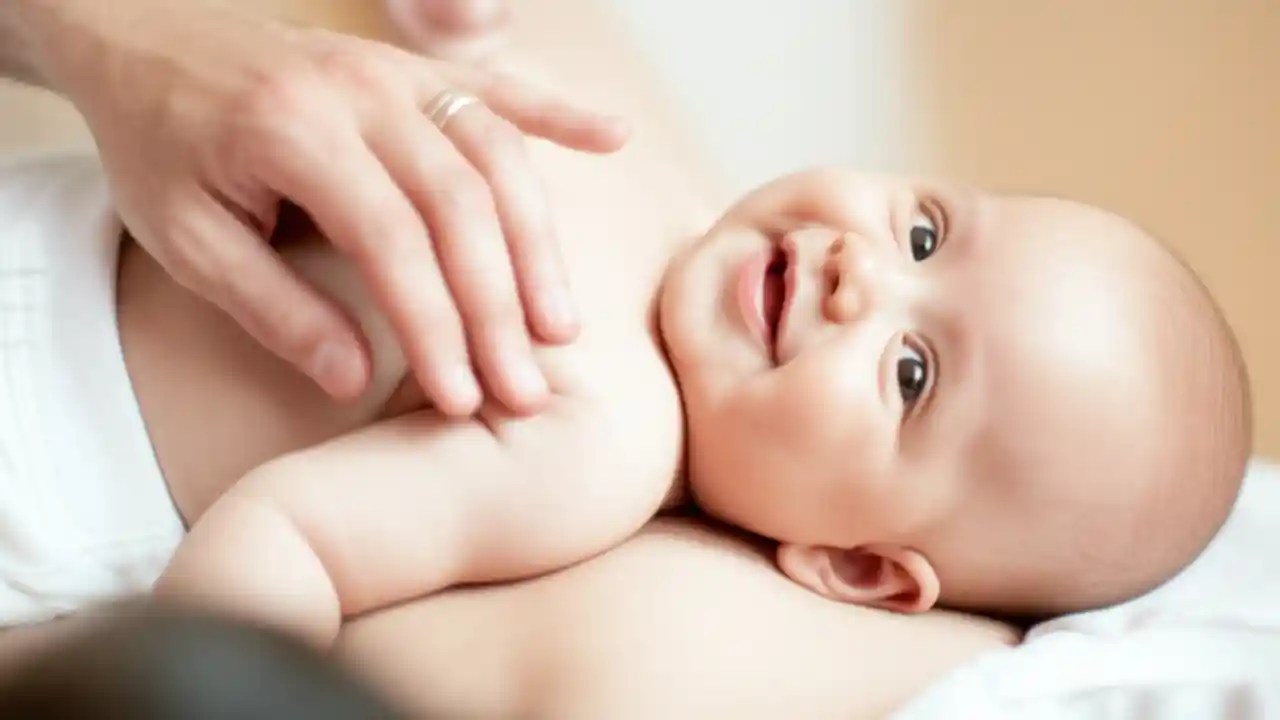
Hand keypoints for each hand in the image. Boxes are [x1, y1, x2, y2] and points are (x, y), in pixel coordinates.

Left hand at [43, 0, 625, 414]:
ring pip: (496, 155)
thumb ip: (273, 310)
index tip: (462, 400)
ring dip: (538, 243)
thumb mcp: (187, 240)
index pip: (392, 241)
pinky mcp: (414, 65)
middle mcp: (360, 90)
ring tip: (560, 324)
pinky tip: (613, 137)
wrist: (146, 39)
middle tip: (527, 388)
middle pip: (461, 204)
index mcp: (294, 131)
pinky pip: (502, 86)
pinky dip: (561, 114)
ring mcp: (396, 70)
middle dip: (501, 307)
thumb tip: (356, 382)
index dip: (435, 327)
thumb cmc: (163, 146)